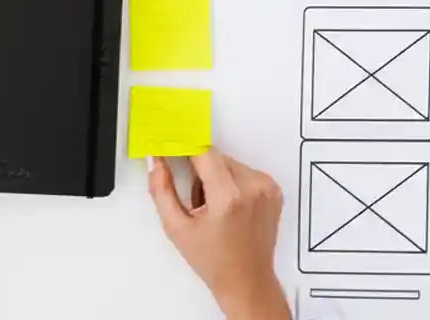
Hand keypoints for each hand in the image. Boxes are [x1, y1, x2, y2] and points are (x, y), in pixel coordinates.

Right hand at [147, 149, 289, 319]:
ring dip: (217, 176)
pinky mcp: (274, 190)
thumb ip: (161, 190)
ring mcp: (267, 188)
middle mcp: (252, 188)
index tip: (171, 147)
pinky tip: (231, 207)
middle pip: (215, 157)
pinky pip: (245, 172)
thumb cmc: (214, 261)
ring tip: (215, 207)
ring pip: (229, 163)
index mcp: (228, 197)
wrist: (247, 281)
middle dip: (200, 172)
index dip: (184, 148)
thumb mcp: (177, 228)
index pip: (202, 152)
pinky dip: (233, 182)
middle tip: (197, 201)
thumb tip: (155, 161)